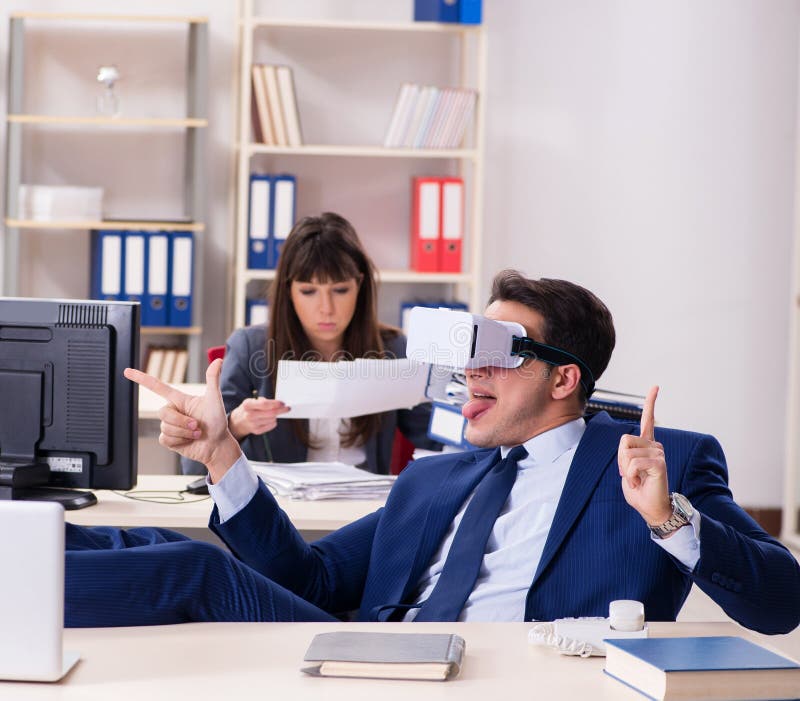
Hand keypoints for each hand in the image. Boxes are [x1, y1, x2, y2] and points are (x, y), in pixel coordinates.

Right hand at [124, 359, 241, 482]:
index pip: (157, 386)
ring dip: (184, 432)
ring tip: (197, 433)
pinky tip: (189, 441)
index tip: (127, 371)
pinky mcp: (168, 440)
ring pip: (165, 427)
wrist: (217, 444)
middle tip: (197, 425)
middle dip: (181, 421)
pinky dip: (180, 441)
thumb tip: (218, 360)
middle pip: (163, 412)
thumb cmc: (217, 421)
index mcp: (179, 399)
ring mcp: (169, 426)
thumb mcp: (215, 399)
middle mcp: (172, 411)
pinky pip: (165, 439)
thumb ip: (213, 379)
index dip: (141, 378)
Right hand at [228, 395, 289, 439]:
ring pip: (272, 419)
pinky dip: (273, 421)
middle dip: (281, 410)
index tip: (283, 403)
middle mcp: (249, 415)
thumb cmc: (249, 408)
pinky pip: (271, 425)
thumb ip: (263, 401)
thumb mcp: (252, 401)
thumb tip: (278, 404)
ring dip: (276, 416)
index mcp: (248, 405)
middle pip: (271, 413)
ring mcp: (253, 424)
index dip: (276, 404)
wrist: (239, 421)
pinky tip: (269, 419)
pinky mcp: (257, 431)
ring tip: (273, 413)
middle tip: (287, 408)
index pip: (265, 404)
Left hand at [617, 386, 671, 525]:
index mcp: (646, 445)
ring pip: (627, 453)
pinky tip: (640, 482)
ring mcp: (658, 452)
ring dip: (626, 470)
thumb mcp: (626, 469)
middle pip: (624, 441)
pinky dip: (632, 476)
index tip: (656, 386)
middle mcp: (654, 445)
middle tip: (631, 474)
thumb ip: (625, 455)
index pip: (648, 420)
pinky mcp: (660, 462)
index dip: (651, 402)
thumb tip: (627, 452)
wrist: (651, 508)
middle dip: (621, 460)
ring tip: (637, 479)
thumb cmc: (639, 490)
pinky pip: (634, 464)